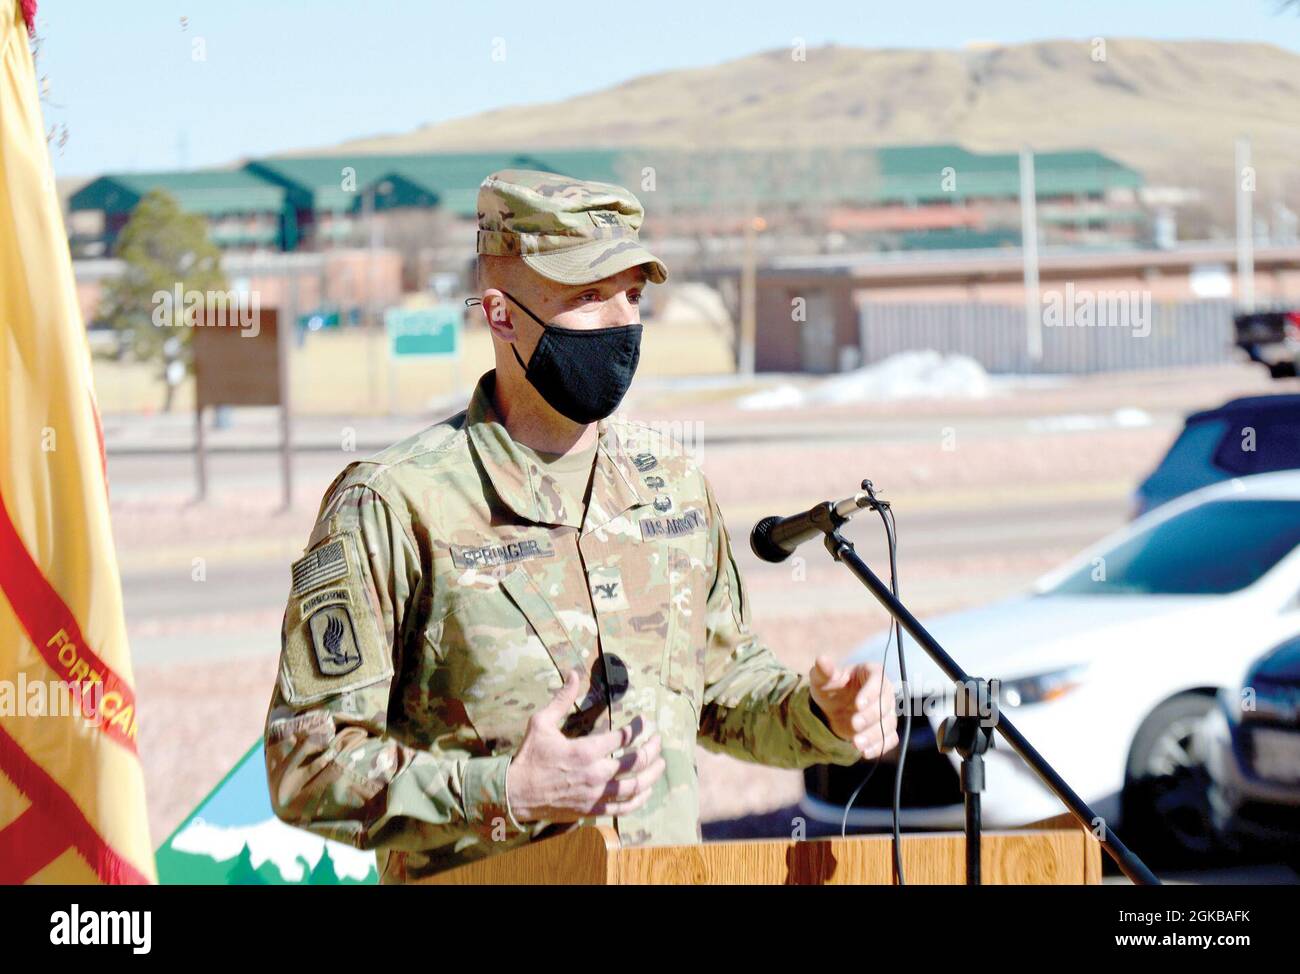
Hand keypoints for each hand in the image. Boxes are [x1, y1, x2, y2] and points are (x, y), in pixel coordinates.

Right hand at [505, 669, 665, 823]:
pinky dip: (639, 799)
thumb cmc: (530, 756)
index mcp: (586, 750)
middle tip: (659, 740)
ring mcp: (596, 795)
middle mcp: (596, 774)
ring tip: (662, 763)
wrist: (516, 794)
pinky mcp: (592, 810)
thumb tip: (573, 673)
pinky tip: (646, 791)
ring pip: (635, 786)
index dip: (639, 727)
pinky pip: (623, 808)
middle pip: (636, 761)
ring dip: (652, 774)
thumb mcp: (541, 723)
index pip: (624, 737)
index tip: (645, 720)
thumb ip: (561, 699)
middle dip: (652, 748)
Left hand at [808, 656, 899, 758]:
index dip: (871, 693)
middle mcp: (885, 691)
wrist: (832, 708)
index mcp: (872, 673)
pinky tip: (865, 752)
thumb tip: (822, 659)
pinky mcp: (886, 729)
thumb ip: (823, 670)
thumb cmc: (830, 688)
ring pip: (888, 723)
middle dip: (871, 716)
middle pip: (886, 704)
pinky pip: (889, 739)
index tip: (858, 704)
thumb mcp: (822, 679)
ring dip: (874, 735)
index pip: (878, 680)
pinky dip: (880, 747)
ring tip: (856, 743)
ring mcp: (887, 712)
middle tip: (854, 724)